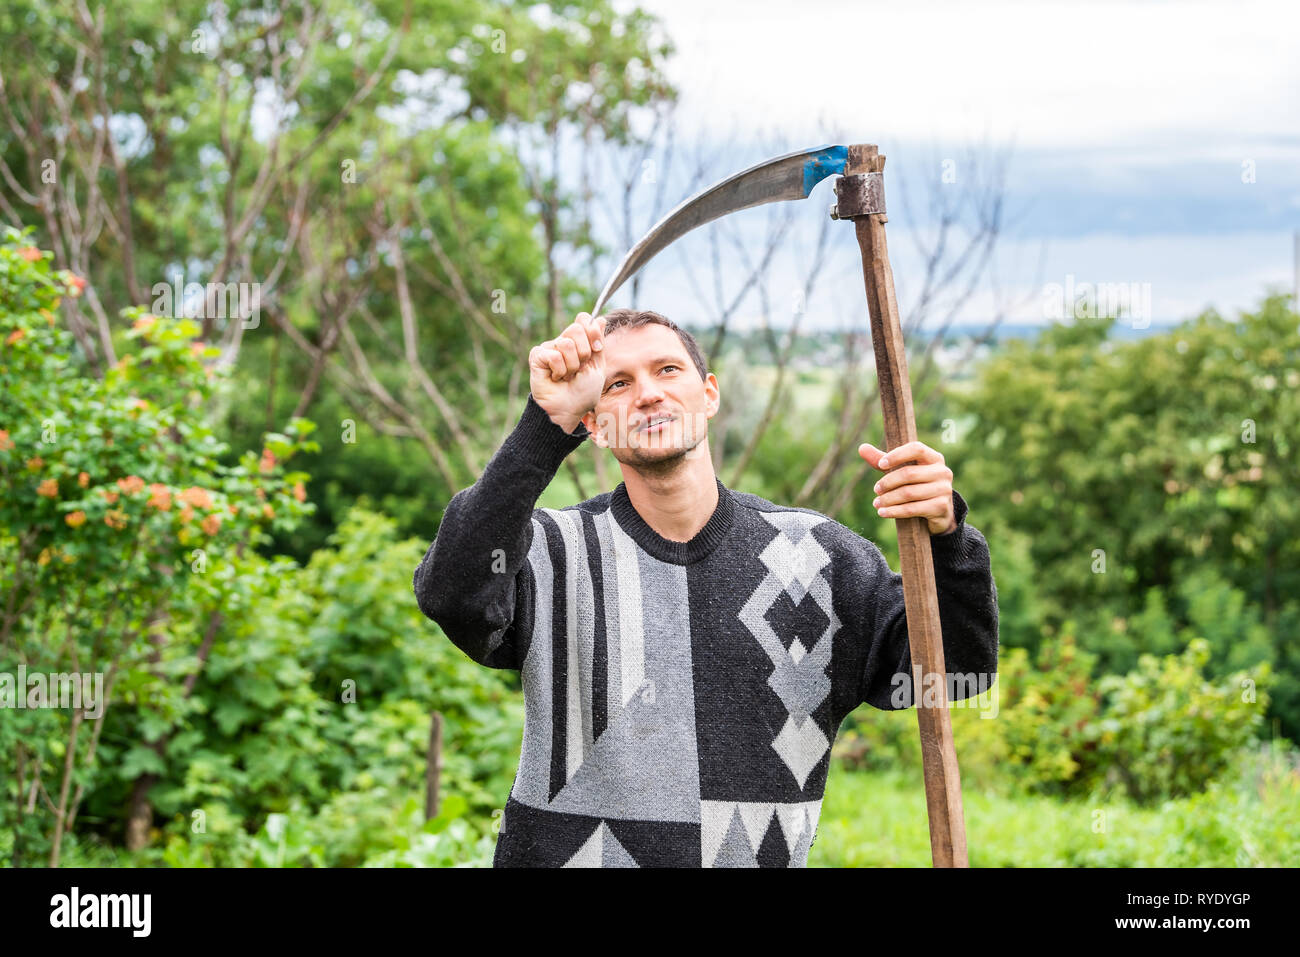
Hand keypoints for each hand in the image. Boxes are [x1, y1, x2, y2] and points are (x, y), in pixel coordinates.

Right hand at [528, 313, 605, 433]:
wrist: (568, 410)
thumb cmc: (582, 393)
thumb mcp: (597, 366)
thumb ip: (598, 343)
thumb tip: (599, 319)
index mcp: (578, 342)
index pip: (583, 319)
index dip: (592, 332)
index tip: (596, 349)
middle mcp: (562, 342)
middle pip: (576, 328)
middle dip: (584, 353)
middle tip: (579, 369)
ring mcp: (549, 348)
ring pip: (566, 343)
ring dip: (571, 366)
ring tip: (566, 377)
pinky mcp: (537, 356)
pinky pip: (554, 355)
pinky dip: (560, 371)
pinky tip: (555, 379)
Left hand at [858, 440, 955, 534]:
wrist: (939, 512)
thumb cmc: (917, 486)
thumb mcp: (901, 471)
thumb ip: (883, 460)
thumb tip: (862, 448)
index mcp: (934, 458)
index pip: (916, 449)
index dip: (897, 455)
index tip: (880, 464)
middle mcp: (942, 471)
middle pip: (909, 473)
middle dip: (888, 482)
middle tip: (876, 490)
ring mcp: (944, 490)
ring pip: (909, 493)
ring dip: (888, 499)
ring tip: (876, 503)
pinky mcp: (941, 507)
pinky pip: (912, 509)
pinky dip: (894, 511)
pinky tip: (882, 512)